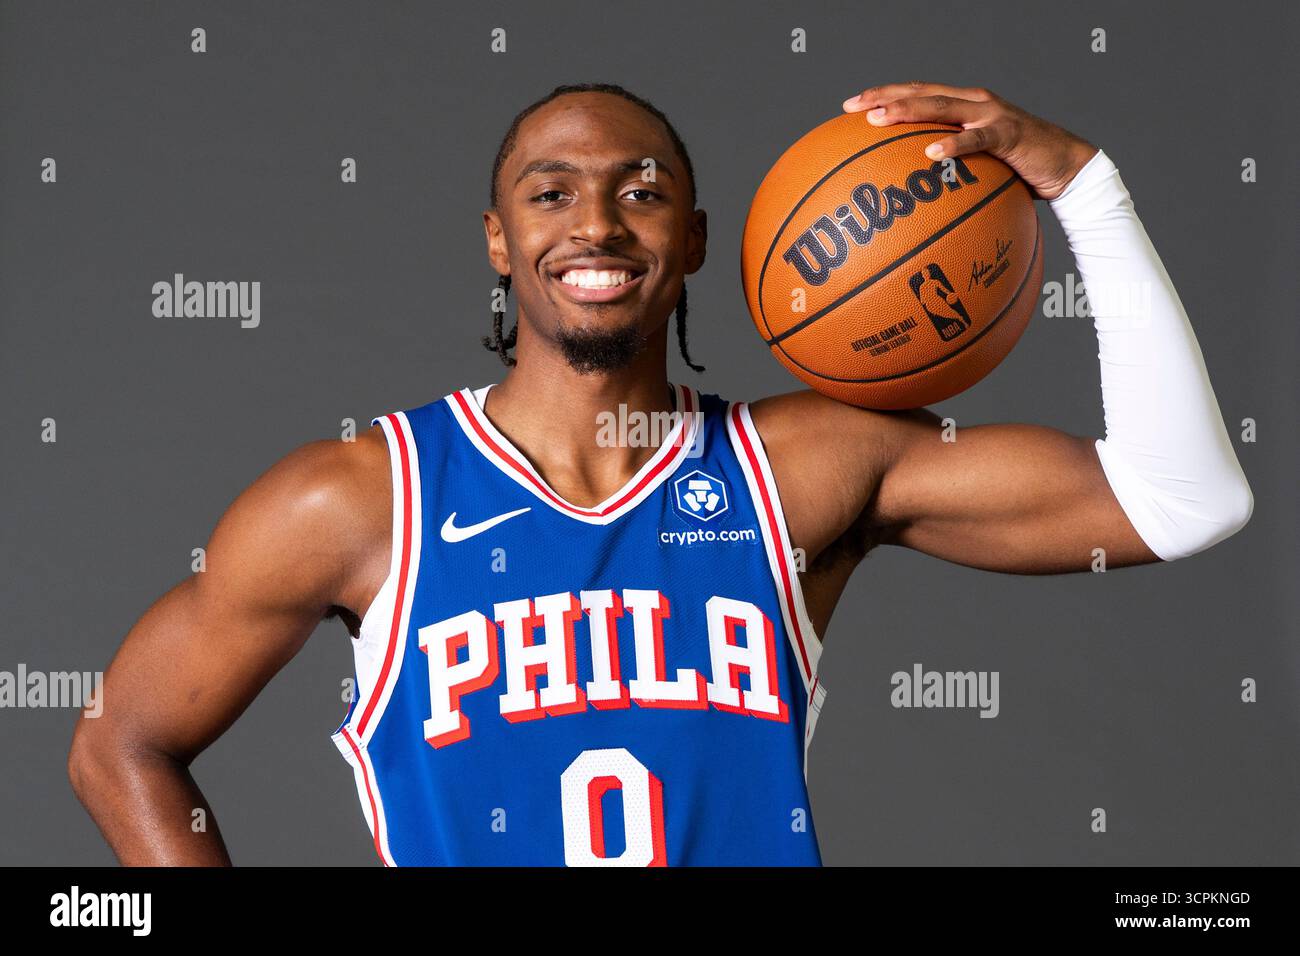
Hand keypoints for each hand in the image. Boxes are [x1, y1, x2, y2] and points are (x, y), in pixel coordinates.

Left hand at [843, 82, 1096, 199]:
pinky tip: (930, 152)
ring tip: (879, 120)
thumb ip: (948, 173)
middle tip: (852, 108)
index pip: (917, 93)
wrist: (1067, 167)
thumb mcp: (978, 169)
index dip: (883, 95)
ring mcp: (991, 115)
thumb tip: (912, 199)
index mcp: (964, 105)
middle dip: (884, 98)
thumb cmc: (1018, 172)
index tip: (849, 106)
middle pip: (922, 92)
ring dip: (908, 111)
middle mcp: (974, 102)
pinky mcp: (1009, 133)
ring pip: (942, 107)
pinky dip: (953, 144)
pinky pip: (977, 138)